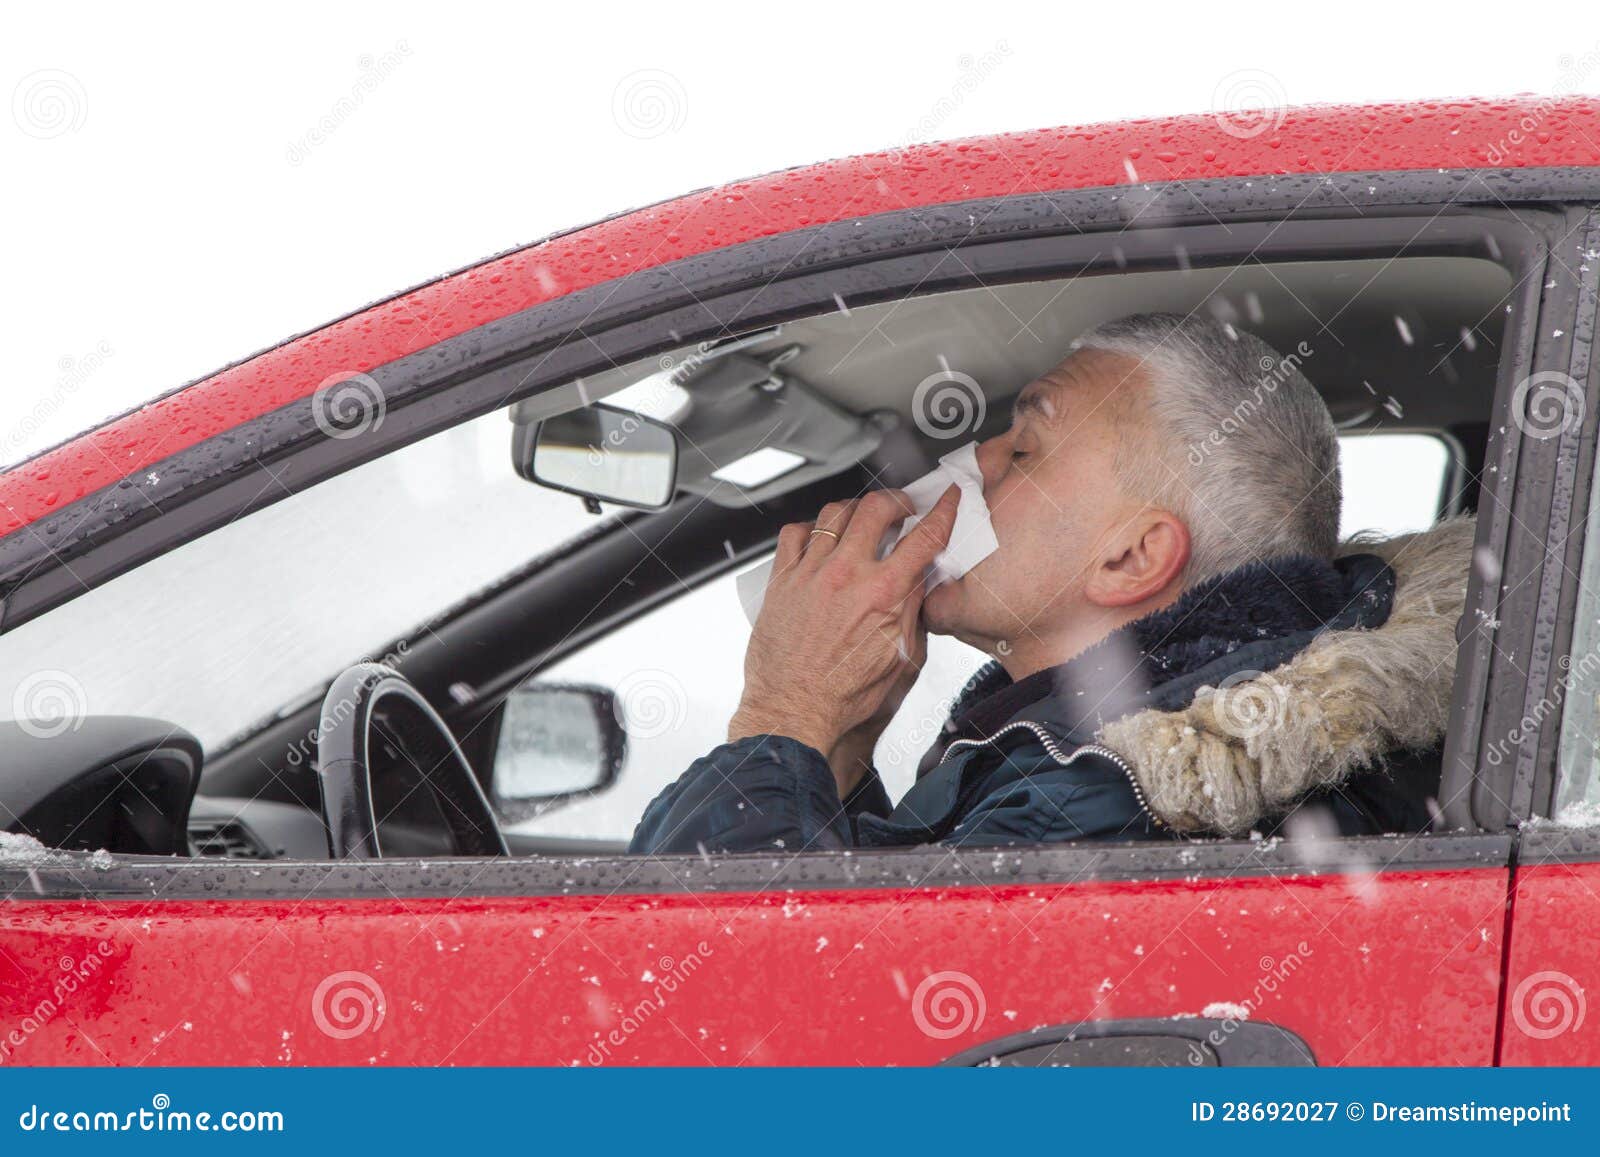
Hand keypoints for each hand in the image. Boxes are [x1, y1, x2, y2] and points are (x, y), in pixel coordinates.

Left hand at [729, 485, 959, 795]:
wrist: (794, 711)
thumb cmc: (843, 695)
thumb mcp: (900, 658)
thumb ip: (913, 611)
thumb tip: (922, 580)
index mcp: (883, 595)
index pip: (923, 537)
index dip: (942, 510)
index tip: (947, 498)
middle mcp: (845, 575)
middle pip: (876, 508)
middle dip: (897, 501)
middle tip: (902, 508)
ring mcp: (810, 573)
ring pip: (834, 513)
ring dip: (855, 509)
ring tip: (862, 520)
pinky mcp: (782, 580)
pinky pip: (794, 533)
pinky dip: (811, 528)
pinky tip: (819, 539)